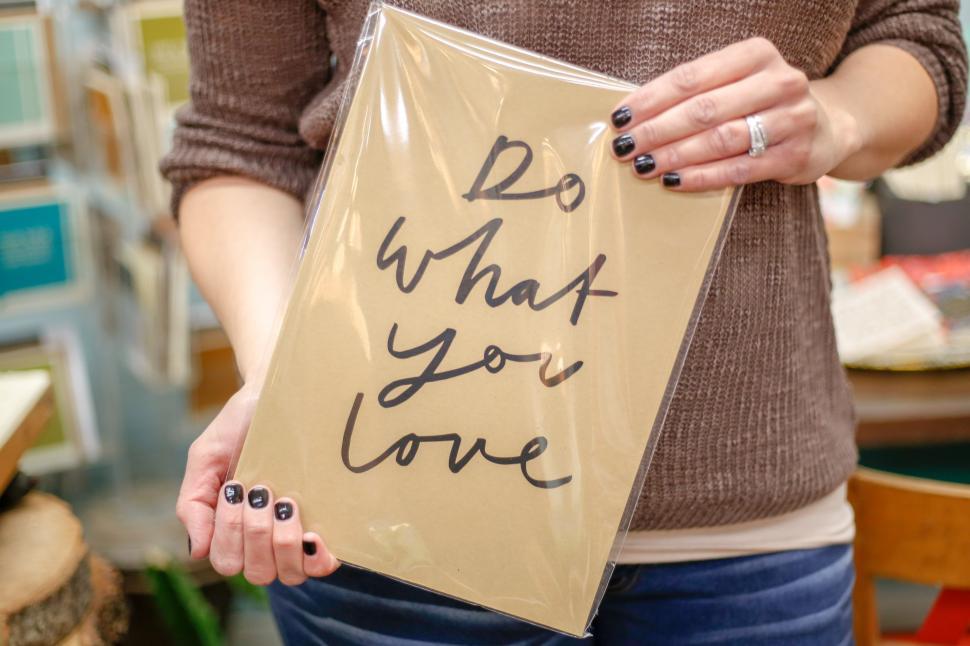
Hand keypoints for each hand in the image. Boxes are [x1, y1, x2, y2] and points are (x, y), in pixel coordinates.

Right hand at [176, 385, 338, 583]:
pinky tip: (314, 535)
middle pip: (257, 572)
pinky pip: (321, 565)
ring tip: (288, 503)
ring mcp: (294, 535)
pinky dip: (318, 558)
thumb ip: (192, 503)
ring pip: (288, 574)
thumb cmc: (237, 427)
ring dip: (284, 541)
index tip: (238, 489)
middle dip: (256, 533)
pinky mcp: (325, 526)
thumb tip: (196, 552)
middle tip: (262, 490)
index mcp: (231, 529)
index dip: (232, 534)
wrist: (276, 396)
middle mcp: (262, 539)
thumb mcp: (205, 458)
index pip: (227, 562)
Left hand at [608, 37, 860, 190]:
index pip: (692, 77)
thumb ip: (695, 92)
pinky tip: (673, 181)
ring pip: (719, 140)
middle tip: (624, 148)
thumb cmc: (760, 104)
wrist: (826, 128)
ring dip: (674, 155)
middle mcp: (780, 82)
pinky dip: (700, 177)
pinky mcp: (794, 156)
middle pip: (703, 109)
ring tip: (643, 166)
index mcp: (757, 54)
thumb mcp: (735, 83)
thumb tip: (633, 116)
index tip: (620, 117)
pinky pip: (737, 169)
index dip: (651, 99)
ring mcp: (792, 119)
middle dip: (657, 130)